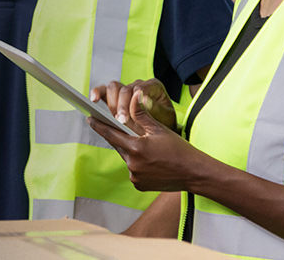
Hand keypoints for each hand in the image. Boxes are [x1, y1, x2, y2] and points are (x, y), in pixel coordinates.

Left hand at [87, 89, 210, 192]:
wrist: (193, 173)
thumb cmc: (179, 149)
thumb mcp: (159, 129)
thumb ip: (141, 115)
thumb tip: (133, 97)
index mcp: (136, 148)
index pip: (111, 134)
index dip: (99, 125)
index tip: (90, 118)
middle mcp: (132, 164)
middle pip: (118, 146)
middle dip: (117, 137)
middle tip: (115, 128)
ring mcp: (135, 176)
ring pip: (126, 158)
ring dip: (129, 151)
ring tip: (143, 147)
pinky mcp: (139, 185)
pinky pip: (133, 171)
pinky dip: (137, 164)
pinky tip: (149, 161)